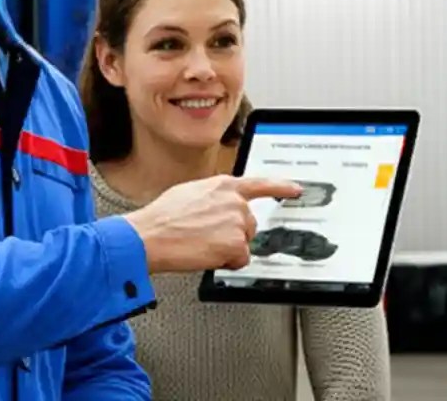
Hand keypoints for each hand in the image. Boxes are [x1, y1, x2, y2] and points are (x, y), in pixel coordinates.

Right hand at [122, 176, 302, 273]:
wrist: (150, 235)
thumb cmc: (162, 218)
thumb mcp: (189, 194)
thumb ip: (213, 197)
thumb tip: (218, 207)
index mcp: (223, 185)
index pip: (260, 184)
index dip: (281, 187)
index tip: (296, 189)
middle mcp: (234, 201)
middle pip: (249, 224)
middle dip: (232, 234)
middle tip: (206, 237)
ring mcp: (237, 222)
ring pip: (244, 243)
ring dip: (227, 248)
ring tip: (201, 244)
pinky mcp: (237, 243)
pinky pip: (240, 259)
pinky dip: (226, 262)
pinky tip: (206, 254)